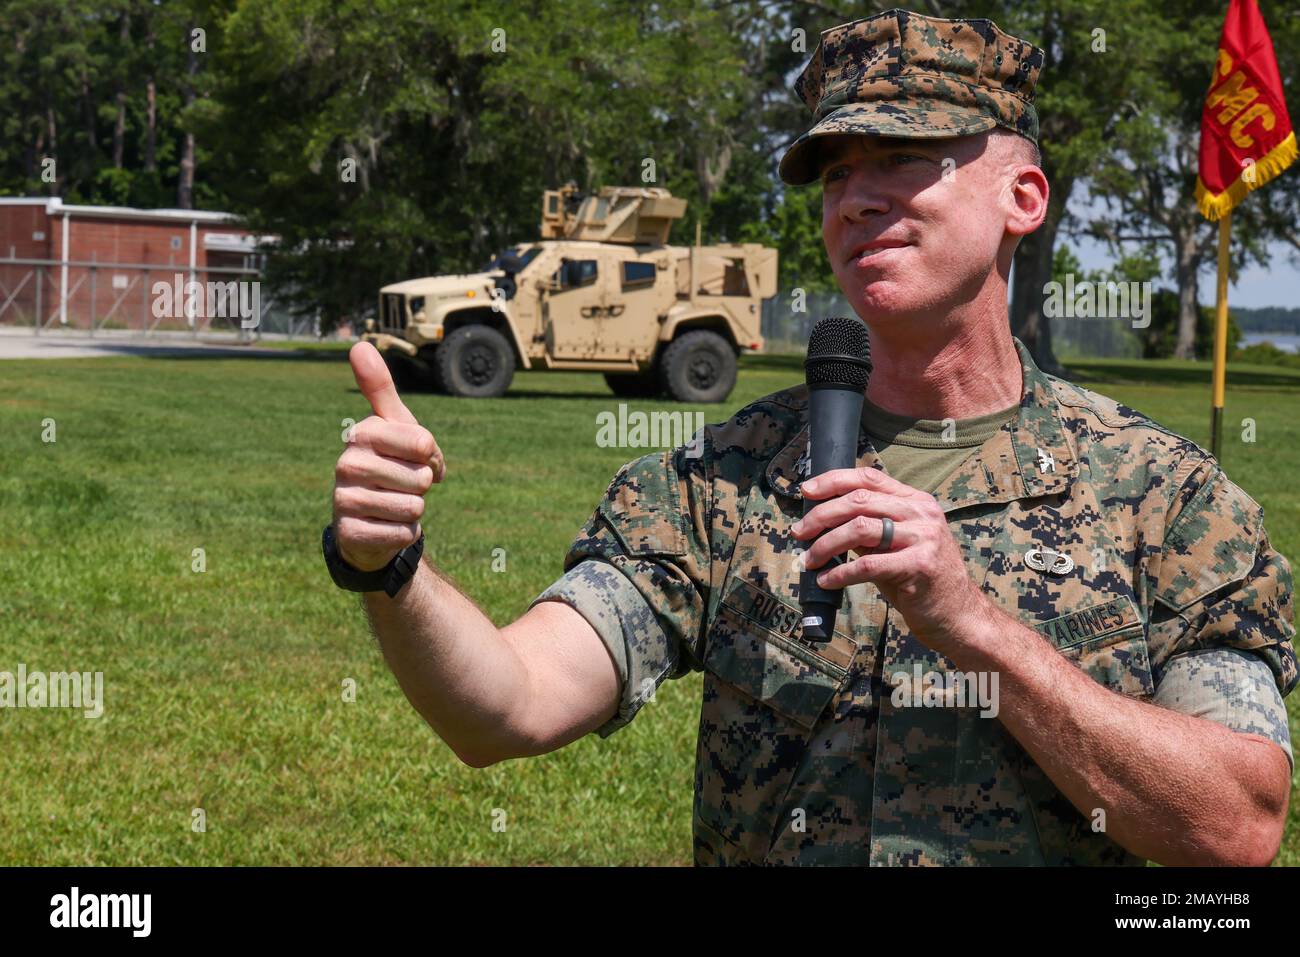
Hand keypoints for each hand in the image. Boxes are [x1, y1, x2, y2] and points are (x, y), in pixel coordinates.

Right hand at [332, 342, 444, 571]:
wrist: (369, 519)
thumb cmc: (390, 465)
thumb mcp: (393, 425)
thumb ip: (381, 387)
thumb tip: (359, 345)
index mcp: (362, 433)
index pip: (424, 444)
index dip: (430, 457)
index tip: (413, 458)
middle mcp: (346, 463)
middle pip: (422, 479)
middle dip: (422, 486)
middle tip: (401, 484)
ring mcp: (344, 499)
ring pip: (414, 507)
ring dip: (414, 511)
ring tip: (392, 505)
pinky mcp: (349, 532)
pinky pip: (404, 533)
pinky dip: (404, 533)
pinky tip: (385, 526)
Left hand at [792, 466, 986, 648]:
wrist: (958, 614)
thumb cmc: (920, 579)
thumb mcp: (898, 544)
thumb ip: (871, 527)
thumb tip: (824, 519)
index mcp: (916, 501)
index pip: (869, 478)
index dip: (833, 480)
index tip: (806, 491)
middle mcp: (922, 514)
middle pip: (858, 501)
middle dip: (821, 515)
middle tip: (799, 532)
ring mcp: (924, 538)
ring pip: (859, 529)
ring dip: (826, 545)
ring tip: (809, 559)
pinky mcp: (919, 566)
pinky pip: (868, 565)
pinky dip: (840, 573)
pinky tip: (827, 580)